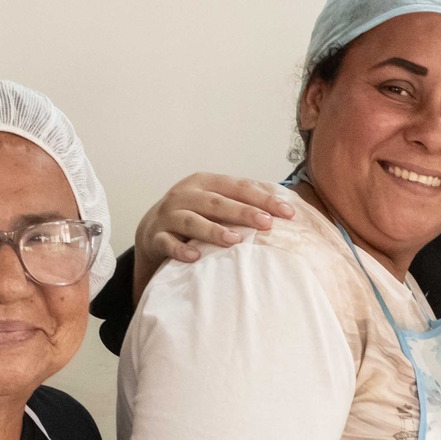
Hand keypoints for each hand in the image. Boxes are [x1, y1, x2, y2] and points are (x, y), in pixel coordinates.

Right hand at [131, 172, 295, 300]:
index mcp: (205, 182)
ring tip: (235, 240)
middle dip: (243, 212)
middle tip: (267, 224)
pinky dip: (180, 250)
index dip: (264, 199)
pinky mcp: (155, 237)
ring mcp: (168, 216)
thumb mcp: (216, 202)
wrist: (152, 230)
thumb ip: (244, 201)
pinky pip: (168, 243)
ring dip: (213, 230)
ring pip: (191, 221)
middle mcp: (185, 195)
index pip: (239, 187)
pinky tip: (195, 256)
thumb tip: (287, 206)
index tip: (288, 212)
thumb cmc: (195, 215)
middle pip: (217, 202)